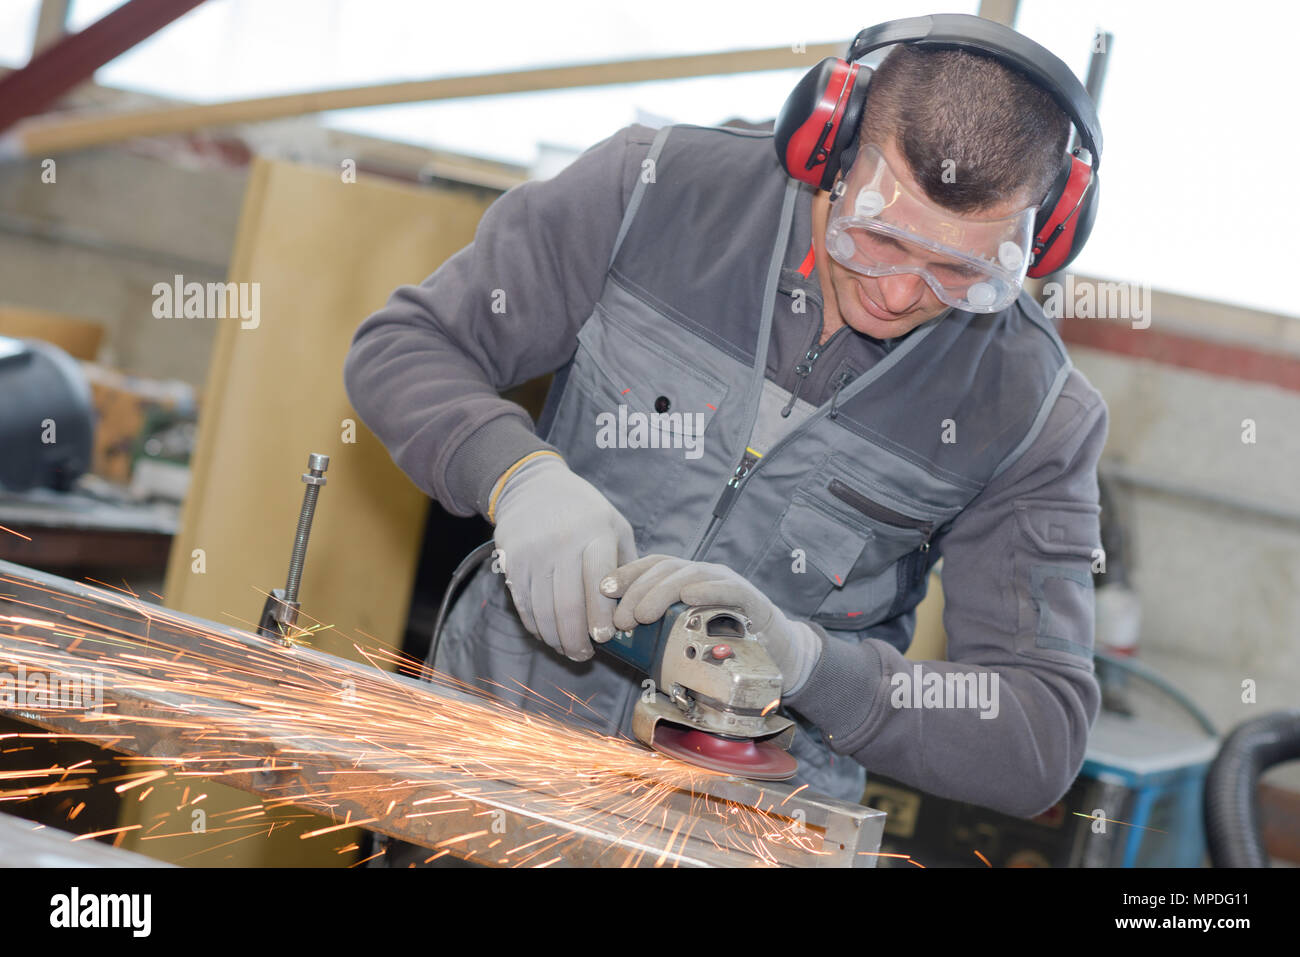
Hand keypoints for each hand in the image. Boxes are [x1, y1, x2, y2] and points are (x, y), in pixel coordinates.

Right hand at [491, 453, 637, 660]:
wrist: (532, 485)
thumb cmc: (584, 511)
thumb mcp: (614, 525)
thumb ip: (627, 563)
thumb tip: (637, 607)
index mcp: (595, 532)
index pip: (600, 582)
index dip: (602, 616)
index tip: (605, 638)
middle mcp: (562, 542)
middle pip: (569, 604)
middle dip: (577, 638)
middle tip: (585, 655)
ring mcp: (534, 552)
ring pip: (543, 609)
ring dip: (555, 638)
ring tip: (567, 650)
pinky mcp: (511, 560)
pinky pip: (523, 603)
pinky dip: (535, 626)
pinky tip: (547, 635)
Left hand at [600, 554, 821, 693]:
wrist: (779, 656)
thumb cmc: (725, 648)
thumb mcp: (685, 639)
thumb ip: (656, 635)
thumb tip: (615, 641)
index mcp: (685, 581)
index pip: (651, 566)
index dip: (626, 573)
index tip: (602, 589)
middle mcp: (704, 576)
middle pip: (665, 569)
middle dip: (637, 590)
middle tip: (621, 618)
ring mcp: (727, 584)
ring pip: (690, 574)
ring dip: (662, 592)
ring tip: (644, 613)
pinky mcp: (751, 599)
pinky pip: (728, 588)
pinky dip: (708, 589)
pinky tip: (689, 596)